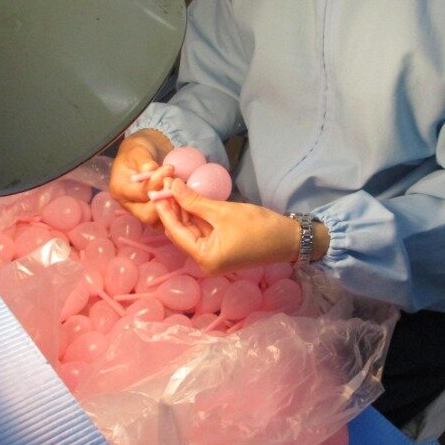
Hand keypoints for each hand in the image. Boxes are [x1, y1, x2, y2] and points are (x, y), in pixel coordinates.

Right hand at [108, 129, 174, 225]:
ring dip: (173, 207)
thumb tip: (152, 170)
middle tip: (177, 184)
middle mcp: (129, 205)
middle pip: (147, 215)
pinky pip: (167, 220)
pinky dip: (178, 211)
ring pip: (159, 221)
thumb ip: (144, 161)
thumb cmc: (137, 151)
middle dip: (165, 201)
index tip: (169, 169)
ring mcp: (142, 212)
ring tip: (182, 190)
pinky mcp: (154, 214)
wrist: (142, 156)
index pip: (139, 193)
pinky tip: (186, 198)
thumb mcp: (138, 150)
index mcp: (119, 189)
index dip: (156, 183)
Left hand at [152, 178, 300, 274]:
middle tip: (165, 183)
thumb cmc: (258, 227)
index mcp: (204, 258)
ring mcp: (213, 256)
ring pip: (191, 230)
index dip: (164, 209)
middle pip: (181, 232)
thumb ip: (195, 201)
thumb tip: (172, 186)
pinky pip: (202, 231)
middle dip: (173, 208)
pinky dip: (196, 216)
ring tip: (175, 186)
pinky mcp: (220, 249)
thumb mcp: (223, 211)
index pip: (175, 231)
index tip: (155, 189)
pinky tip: (190, 198)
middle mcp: (205, 261)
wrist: (289, 239)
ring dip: (183, 210)